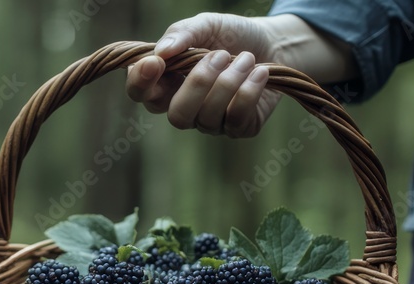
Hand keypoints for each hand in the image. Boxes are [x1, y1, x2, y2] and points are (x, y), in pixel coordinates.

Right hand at [126, 13, 282, 137]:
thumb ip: (182, 34)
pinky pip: (235, 119)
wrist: (273, 43)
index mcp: (167, 82)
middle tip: (219, 55)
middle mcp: (185, 107)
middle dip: (198, 84)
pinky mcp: (238, 127)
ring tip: (247, 57)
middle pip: (176, 116)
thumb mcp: (205, 25)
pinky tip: (259, 73)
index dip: (141, 83)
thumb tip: (162, 51)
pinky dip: (249, 93)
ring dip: (228, 83)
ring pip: (207, 117)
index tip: (156, 62)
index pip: (141, 94)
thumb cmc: (231, 35)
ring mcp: (210, 122)